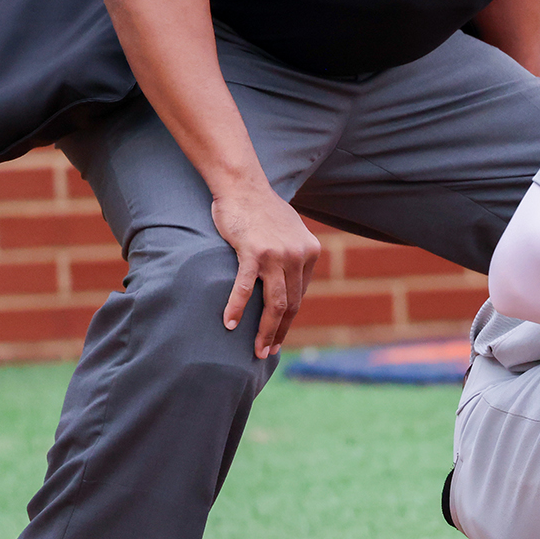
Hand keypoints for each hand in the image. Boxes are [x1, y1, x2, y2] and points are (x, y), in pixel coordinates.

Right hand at [212, 186, 320, 357]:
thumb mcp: (290, 232)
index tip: (278, 334)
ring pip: (275, 303)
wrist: (243, 186)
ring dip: (266, 331)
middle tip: (268, 352)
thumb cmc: (261, 210)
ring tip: (257, 350)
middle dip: (280, 332)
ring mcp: (278, 255)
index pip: (300, 295)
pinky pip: (246, 288)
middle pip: (291, 305)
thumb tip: (291, 279)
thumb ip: (294, 254)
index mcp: (310, 252)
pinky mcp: (253, 252)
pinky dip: (238, 308)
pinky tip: (229, 324)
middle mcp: (298, 256)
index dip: (289, 318)